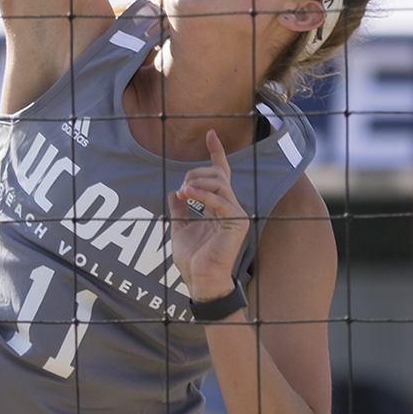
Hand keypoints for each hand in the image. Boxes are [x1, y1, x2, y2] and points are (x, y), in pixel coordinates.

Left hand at [168, 131, 248, 301]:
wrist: (200, 280)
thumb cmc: (192, 259)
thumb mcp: (180, 227)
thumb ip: (180, 209)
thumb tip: (175, 192)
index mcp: (218, 206)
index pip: (220, 173)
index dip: (216, 152)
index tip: (210, 133)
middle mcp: (229, 207)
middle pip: (217, 174)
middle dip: (195, 173)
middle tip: (182, 188)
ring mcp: (235, 214)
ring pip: (219, 183)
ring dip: (197, 182)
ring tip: (183, 191)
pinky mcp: (237, 223)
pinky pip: (221, 200)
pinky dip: (202, 194)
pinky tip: (187, 194)